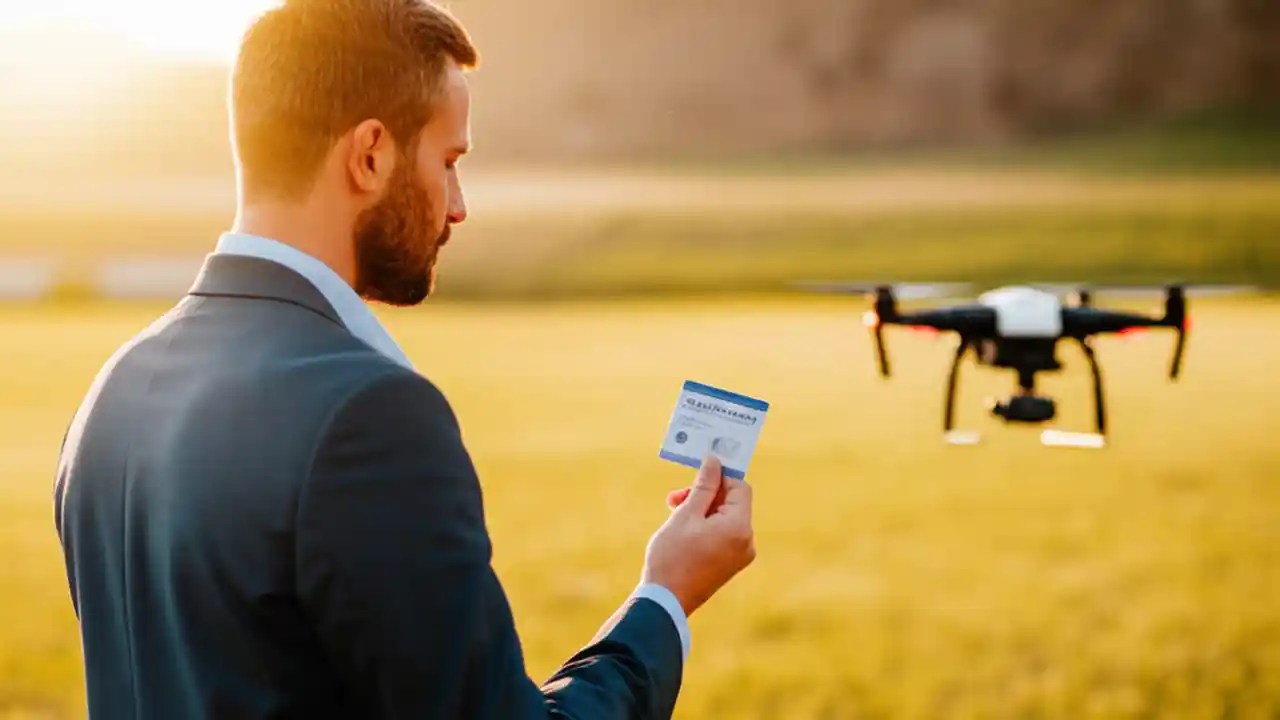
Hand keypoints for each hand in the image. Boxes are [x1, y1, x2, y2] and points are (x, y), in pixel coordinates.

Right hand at [641, 455, 755, 616]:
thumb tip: (714, 460)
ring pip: (724, 518)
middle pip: (731, 503)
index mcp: (740, 527)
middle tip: (674, 498)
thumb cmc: (672, 556)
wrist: (664, 602)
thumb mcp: (686, 514)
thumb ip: (704, 486)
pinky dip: (705, 526)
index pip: (739, 487)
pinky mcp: (729, 565)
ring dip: (700, 510)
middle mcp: (746, 542)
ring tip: (673, 513)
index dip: (718, 476)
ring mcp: (739, 556)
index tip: (695, 473)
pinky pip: (722, 535)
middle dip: (704, 495)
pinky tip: (681, 529)